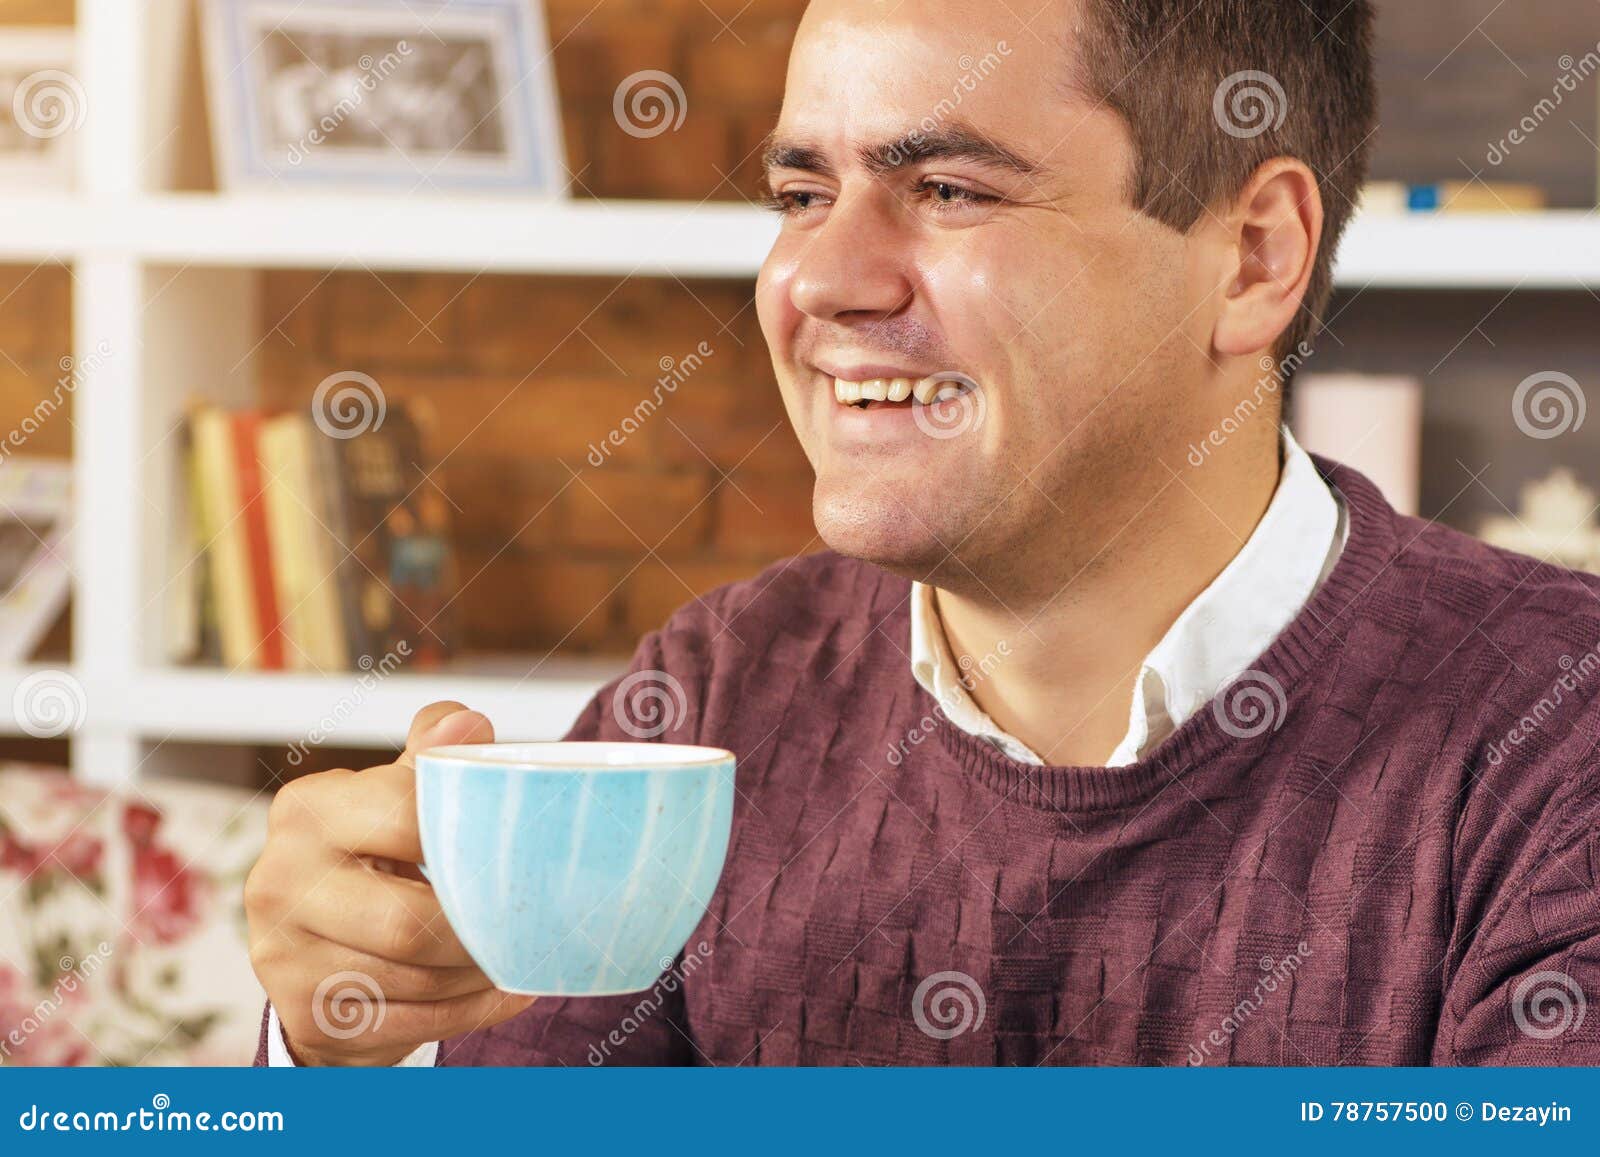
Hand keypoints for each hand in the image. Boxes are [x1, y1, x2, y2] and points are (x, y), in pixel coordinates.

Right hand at [245, 701, 536, 1065]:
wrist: (315, 948)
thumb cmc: (371, 854)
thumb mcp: (391, 793)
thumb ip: (431, 756)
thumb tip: (467, 724)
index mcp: (308, 809)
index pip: (407, 816)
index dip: (473, 835)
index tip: (519, 847)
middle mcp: (281, 879)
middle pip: (411, 921)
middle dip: (484, 928)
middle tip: (533, 921)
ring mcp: (284, 955)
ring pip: (414, 978)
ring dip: (483, 973)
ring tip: (522, 954)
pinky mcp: (304, 1014)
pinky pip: (409, 1023)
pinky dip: (470, 1010)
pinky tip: (503, 990)